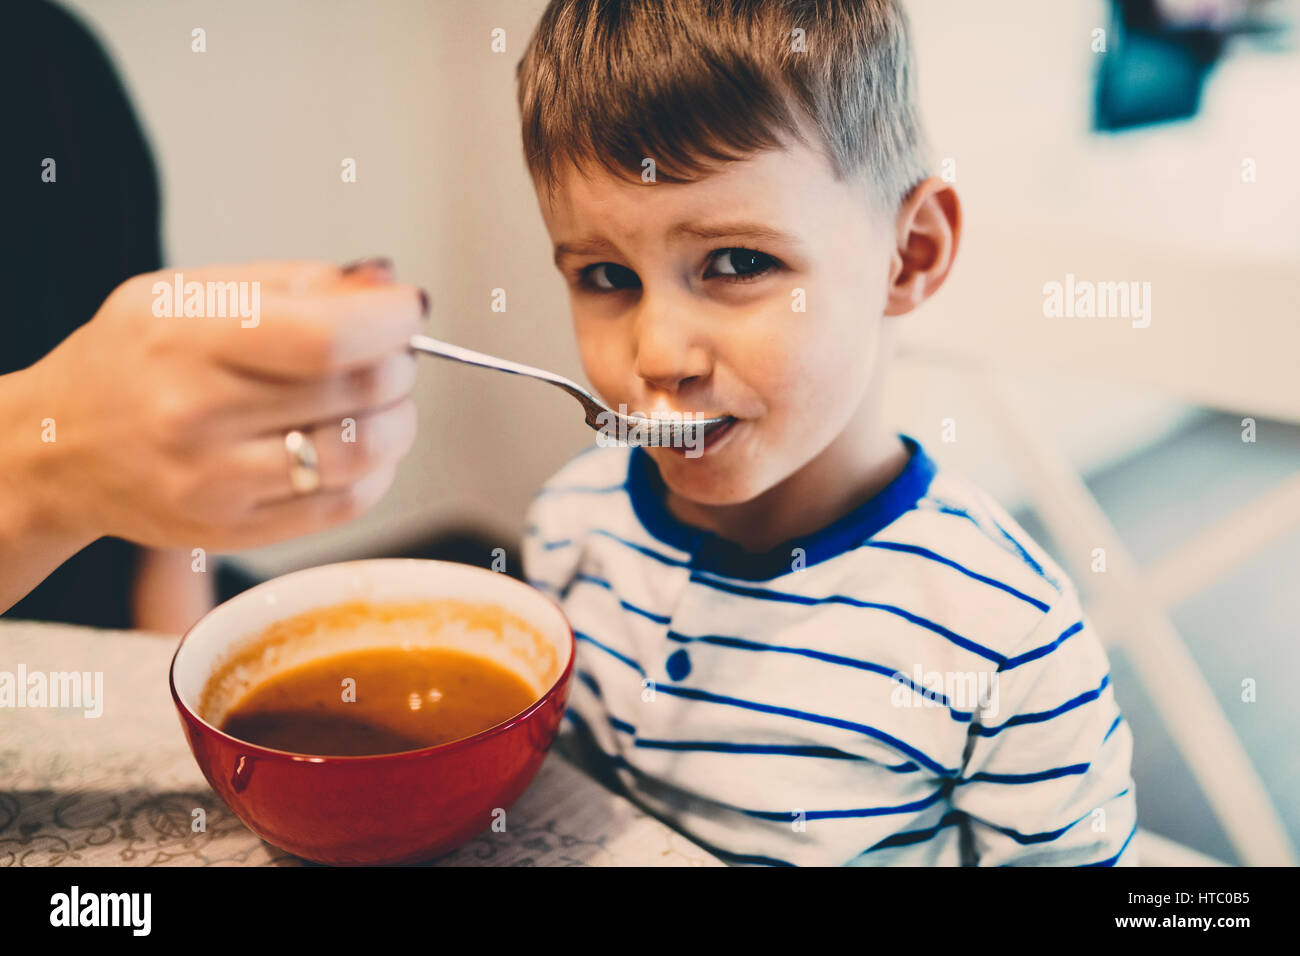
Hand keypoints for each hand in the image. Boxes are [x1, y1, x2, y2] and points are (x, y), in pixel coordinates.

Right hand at [25, 259, 424, 550]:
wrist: (59, 447)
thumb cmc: (136, 357)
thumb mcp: (193, 292)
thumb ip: (297, 284)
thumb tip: (387, 286)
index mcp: (186, 340)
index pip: (326, 339)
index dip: (390, 323)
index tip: (406, 309)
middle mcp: (196, 418)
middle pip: (354, 394)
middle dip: (398, 366)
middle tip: (393, 354)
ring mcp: (215, 485)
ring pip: (359, 455)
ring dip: (397, 421)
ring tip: (384, 400)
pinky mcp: (234, 533)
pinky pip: (343, 505)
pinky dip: (376, 470)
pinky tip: (361, 444)